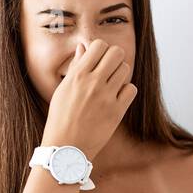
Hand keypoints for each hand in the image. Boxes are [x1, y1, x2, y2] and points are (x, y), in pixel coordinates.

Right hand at [41, 38, 137, 161]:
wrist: (66, 147)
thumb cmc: (61, 117)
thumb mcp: (63, 89)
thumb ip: (76, 66)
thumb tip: (84, 47)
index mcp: (77, 74)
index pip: (99, 45)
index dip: (102, 49)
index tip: (99, 59)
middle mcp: (93, 82)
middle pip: (116, 53)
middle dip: (115, 58)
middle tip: (110, 69)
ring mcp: (106, 97)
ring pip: (126, 69)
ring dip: (121, 74)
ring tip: (112, 84)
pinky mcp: (117, 111)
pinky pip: (131, 89)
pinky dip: (127, 91)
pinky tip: (118, 97)